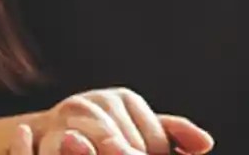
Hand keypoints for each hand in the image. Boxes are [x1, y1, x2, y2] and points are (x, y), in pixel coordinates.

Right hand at [7, 88, 213, 154]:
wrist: (41, 135)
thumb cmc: (97, 134)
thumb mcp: (134, 129)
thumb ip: (171, 134)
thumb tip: (207, 144)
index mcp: (124, 99)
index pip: (156, 142)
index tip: (147, 153)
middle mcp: (99, 102)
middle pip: (132, 148)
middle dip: (131, 154)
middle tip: (132, 151)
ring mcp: (74, 117)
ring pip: (111, 146)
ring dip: (109, 150)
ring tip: (109, 150)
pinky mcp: (52, 137)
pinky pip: (77, 150)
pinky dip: (84, 152)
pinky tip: (87, 150)